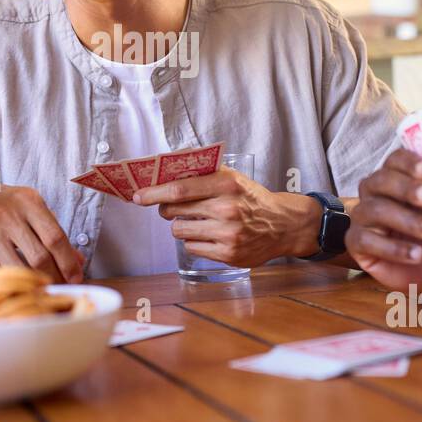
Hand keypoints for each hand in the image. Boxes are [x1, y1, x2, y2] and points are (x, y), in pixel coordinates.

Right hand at [0, 184, 84, 282]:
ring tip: (46, 289)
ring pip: (19, 268)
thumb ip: (54, 232)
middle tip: (63, 287)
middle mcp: (8, 215)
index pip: (55, 237)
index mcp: (28, 201)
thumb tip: (78, 261)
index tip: (76, 277)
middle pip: (39, 256)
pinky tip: (22, 287)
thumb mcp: (32, 209)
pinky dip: (13, 284)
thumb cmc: (8, 208)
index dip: (68, 262)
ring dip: (36, 285)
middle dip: (56, 277)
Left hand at [132, 167, 319, 267]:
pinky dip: (194, 241)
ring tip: (197, 221)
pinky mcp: (228, 254)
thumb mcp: (232, 178)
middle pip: (174, 210)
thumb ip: (202, 173)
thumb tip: (165, 168)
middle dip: (165, 208)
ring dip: (180, 226)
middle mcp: (227, 208)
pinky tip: (209, 235)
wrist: (283, 225)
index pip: (180, 188)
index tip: (139, 195)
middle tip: (170, 207)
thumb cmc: (252, 199)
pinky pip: (191, 247)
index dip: (154, 192)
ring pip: (179, 230)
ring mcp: (227, 233)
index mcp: (226, 184)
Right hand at [346, 149, 421, 291]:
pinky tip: (418, 254)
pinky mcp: (356, 242)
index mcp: (395, 175)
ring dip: (407, 220)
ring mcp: (362, 216)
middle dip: (408, 188)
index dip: (410, 163)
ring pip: (376, 210)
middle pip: (382, 180)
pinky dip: (394, 248)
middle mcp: (373, 191)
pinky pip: (367, 240)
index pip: (395, 159)